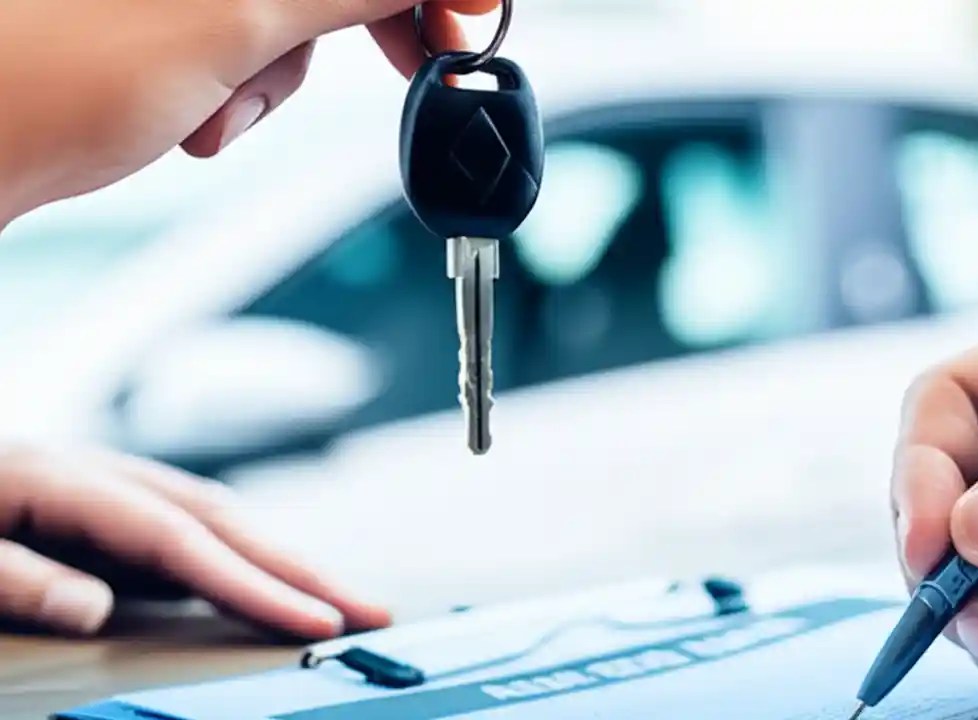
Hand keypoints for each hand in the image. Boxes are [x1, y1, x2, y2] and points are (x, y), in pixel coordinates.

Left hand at [0, 0, 497, 225]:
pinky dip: (238, 83)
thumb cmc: (44, 76)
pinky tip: (196, 116)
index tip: (466, 20)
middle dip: (361, 17)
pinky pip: (239, 31)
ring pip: (287, 2)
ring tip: (224, 107)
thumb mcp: (236, 17)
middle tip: (416, 65)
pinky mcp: (153, 13)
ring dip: (280, 67)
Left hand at [0, 444, 388, 638]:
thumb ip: (12, 577)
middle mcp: (94, 477)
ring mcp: (99, 489)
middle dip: (302, 567)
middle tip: (371, 607)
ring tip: (337, 597)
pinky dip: (239, 559)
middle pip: (221, 519)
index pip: (178, 539)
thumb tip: (99, 605)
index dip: (251, 582)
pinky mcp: (96, 510)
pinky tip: (258, 584)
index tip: (313, 620)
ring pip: (215, 519)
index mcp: (58, 481)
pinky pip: (188, 533)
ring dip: (282, 559)